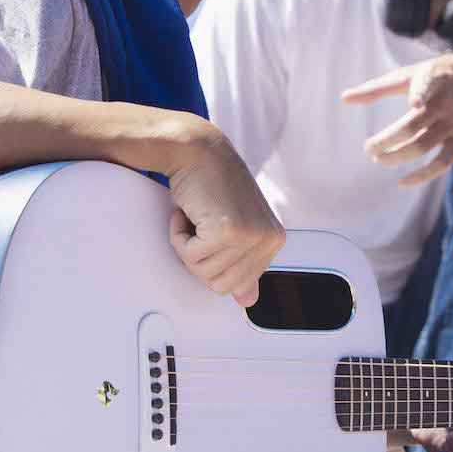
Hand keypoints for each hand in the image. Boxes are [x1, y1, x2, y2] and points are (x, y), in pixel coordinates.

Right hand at [157, 120, 284, 307]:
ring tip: (196, 216)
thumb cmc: (211, 185)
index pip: (235, 285)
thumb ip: (242, 265)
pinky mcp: (227, 231)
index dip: (212, 260)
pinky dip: (178, 236)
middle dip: (199, 258)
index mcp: (274, 241)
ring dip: (187, 245)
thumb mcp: (233, 227)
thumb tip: (248, 301)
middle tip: (202, 224)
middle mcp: (268, 240)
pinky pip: (190, 256)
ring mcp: (250, 236)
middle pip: (219, 285)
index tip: (213, 229)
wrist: (197, 150)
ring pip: (202, 272)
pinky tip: (188, 211)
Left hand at [341, 55, 452, 186]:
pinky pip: (442, 163)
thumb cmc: (445, 75)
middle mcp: (446, 102)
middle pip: (413, 126)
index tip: (416, 103)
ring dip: (396, 157)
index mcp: (434, 78)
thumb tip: (343, 98)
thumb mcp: (417, 71)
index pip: (428, 86)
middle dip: (386, 141)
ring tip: (379, 158)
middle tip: (369, 149)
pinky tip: (403, 182)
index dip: (421, 93)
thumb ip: (380, 86)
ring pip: (422, 146)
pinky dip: (422, 176)